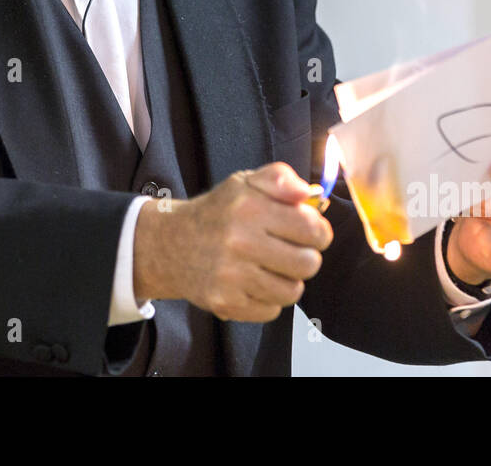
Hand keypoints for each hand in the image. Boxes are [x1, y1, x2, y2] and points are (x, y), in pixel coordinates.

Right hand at [133, 161, 332, 322]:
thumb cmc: (219, 212)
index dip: (319, 232)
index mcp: (249, 207)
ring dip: (287, 280)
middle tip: (289, 251)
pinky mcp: (225, 302)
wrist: (171, 244)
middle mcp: (240, 241)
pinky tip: (252, 282)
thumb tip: (308, 193)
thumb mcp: (245, 182)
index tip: (310, 233)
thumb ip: (280, 178)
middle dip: (305, 257)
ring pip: (292, 291)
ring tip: (270, 267)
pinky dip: (267, 300)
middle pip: (308, 264)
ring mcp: (231, 275)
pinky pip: (271, 311)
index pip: (311, 227)